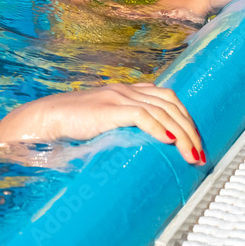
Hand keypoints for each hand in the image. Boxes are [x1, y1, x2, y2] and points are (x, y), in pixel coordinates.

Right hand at [0, 84, 204, 163]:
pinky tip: (169, 142)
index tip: (194, 142)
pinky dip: (159, 128)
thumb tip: (146, 147)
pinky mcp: (108, 108)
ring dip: (182, 134)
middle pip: (171, 103)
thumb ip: (124, 125)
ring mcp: (117, 97)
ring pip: (162, 111)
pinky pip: (142, 115)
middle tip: (200, 154)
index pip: (168, 98)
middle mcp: (126, 90)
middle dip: (191, 129)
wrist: (45, 118)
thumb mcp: (105, 122)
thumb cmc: (72, 126)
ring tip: (191, 156)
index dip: (186, 118)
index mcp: (127, 91)